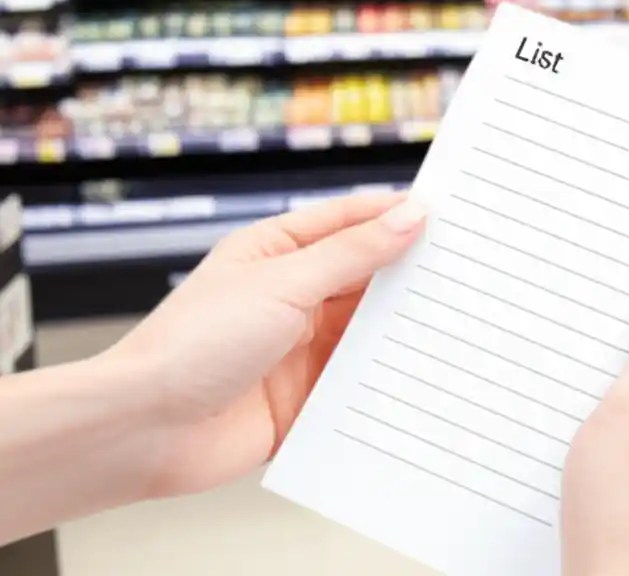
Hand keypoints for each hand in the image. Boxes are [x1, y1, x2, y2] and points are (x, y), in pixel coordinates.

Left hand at [106, 191, 425, 497]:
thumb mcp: (282, 284)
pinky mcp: (308, 396)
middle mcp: (292, 296)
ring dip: (403, 328)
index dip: (397, 214)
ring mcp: (301, 346)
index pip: (350, 221)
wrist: (145, 431)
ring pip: (369, 329)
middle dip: (410, 273)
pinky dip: (388, 377)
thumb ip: (352, 254)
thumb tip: (409, 217)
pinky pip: (361, 380)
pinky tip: (422, 372)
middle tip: (467, 269)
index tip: (450, 214)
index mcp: (277, 252)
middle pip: (366, 276)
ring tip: (457, 319)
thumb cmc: (191, 345)